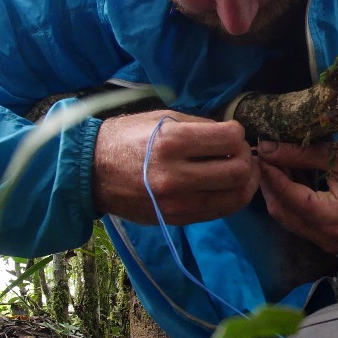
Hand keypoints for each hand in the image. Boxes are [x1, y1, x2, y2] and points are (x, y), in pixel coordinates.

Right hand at [93, 111, 257, 224]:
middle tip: (237, 151)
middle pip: (239, 171)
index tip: (231, 132)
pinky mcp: (177, 219)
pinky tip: (226, 185)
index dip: (238, 132)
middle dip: (246, 157)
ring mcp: (177, 203)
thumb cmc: (126, 137)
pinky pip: (220, 211)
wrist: (90, 172)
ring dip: (246, 181)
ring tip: (238, 169)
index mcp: (172, 142)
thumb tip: (231, 134)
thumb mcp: (161, 118)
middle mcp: (176, 176)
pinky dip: (232, 196)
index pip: (230, 139)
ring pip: (236, 196)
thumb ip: (199, 126)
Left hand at [257, 140, 337, 253]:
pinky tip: (291, 175)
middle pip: (282, 212)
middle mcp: (328, 238)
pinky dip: (293, 199)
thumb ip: (301, 153)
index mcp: (333, 219)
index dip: (270, 173)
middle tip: (263, 156)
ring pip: (289, 218)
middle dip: (270, 184)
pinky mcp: (332, 238)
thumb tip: (267, 146)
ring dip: (279, 191)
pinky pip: (302, 220)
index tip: (259, 151)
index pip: (288, 197)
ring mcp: (330, 242)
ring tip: (275, 162)